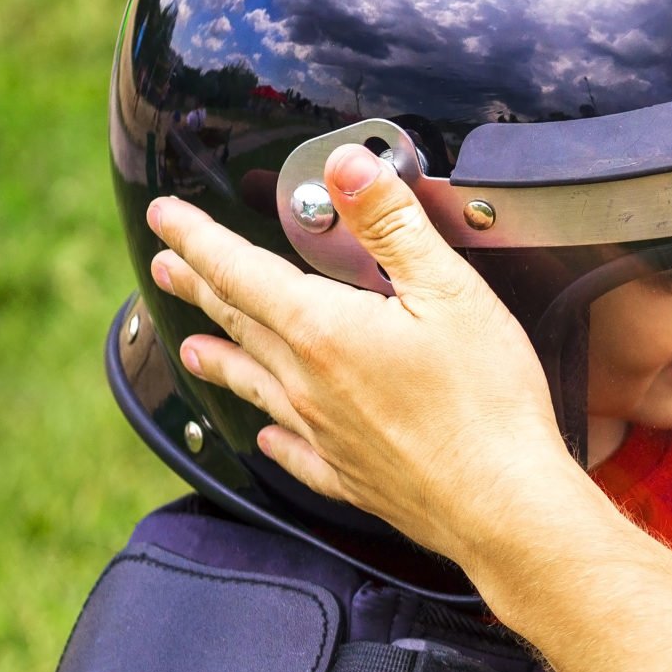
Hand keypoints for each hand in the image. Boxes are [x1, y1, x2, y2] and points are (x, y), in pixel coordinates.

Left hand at [143, 144, 576, 572]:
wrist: (504, 504)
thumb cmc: (488, 402)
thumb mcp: (450, 292)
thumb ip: (392, 225)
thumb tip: (346, 166)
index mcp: (325, 329)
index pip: (240, 270)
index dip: (198, 238)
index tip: (167, 218)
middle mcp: (307, 383)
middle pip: (238, 323)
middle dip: (200, 288)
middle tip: (167, 267)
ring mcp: (323, 433)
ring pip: (254, 386)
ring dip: (220, 359)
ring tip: (192, 350)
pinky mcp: (349, 476)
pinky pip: (294, 452)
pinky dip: (273, 438)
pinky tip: (269, 437)